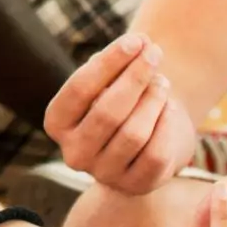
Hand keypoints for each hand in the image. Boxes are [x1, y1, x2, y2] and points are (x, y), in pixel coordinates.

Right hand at [45, 31, 197, 193]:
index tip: (137, 40)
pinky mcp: (134, 186)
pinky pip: (155, 155)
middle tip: (155, 54)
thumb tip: (142, 42)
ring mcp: (103, 174)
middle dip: (136, 78)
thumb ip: (120, 60)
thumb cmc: (120, 99)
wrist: (144, 137)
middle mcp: (73, 154)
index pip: (79, 89)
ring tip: (163, 82)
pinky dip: (166, 126)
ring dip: (153, 100)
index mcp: (56, 123)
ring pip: (133, 134)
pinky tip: (170, 108)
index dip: (110, 62)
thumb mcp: (110, 79)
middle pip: (107, 112)